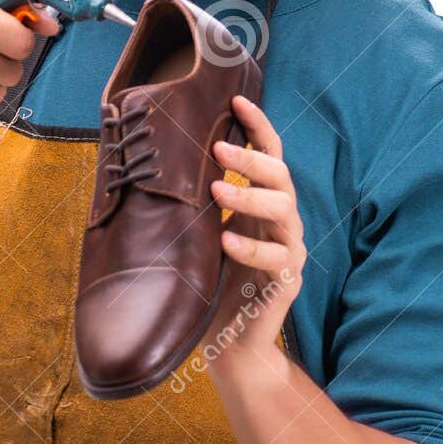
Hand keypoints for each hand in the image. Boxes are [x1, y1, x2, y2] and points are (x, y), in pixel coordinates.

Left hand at [200, 94, 306, 364]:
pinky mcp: (286, 282)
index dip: (258, 127)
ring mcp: (288, 250)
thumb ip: (194, 204)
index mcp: (261, 204)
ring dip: (249, 196)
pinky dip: (250, 248)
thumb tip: (154, 162)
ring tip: (217, 190)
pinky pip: (277, 258)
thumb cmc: (212, 283)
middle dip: (252, 158)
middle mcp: (281, 222)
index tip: (237, 101)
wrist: (231, 343)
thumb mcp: (199, 235)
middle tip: (219, 149)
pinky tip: (225, 241)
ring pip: (285, 211)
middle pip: (281, 176)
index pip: (269, 155)